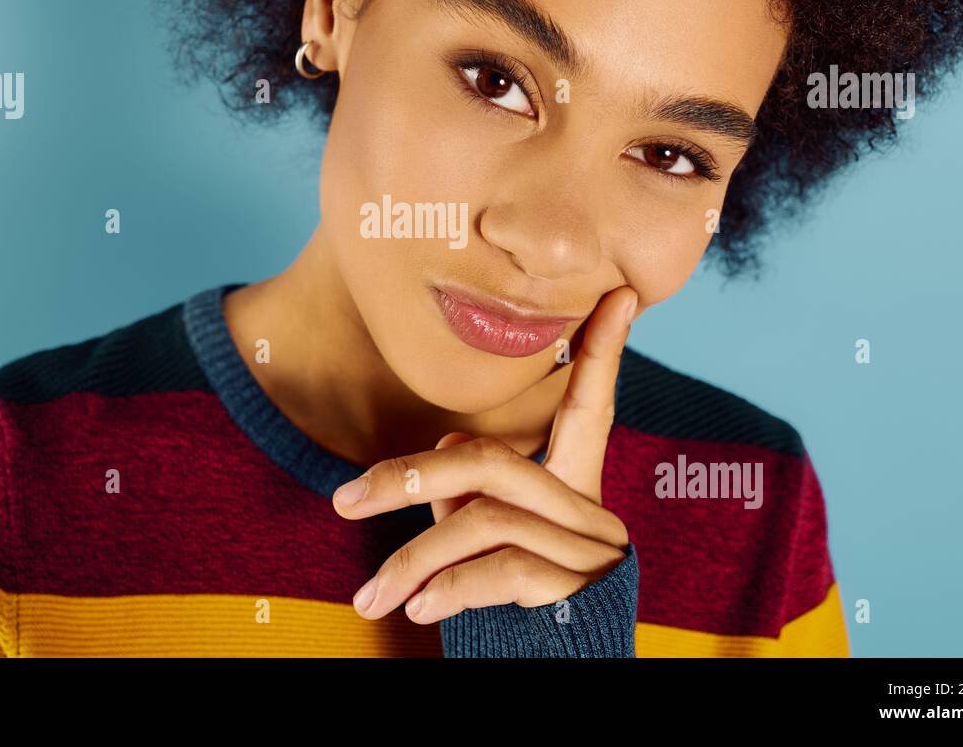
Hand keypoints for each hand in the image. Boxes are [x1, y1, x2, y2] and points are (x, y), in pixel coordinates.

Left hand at [332, 284, 637, 624]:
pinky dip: (447, 588)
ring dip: (412, 558)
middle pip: (490, 462)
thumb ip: (470, 494)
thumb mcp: (488, 540)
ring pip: (483, 520)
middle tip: (341, 503)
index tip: (621, 291)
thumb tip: (445, 446)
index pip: (589, 408)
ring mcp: (587, 551)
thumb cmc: (515, 603)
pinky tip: (417, 609)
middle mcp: (590, 512)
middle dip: (407, 477)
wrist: (554, 671)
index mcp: (574, 489)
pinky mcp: (575, 591)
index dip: (602, 351)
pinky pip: (498, 569)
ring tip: (370, 599)